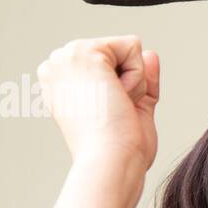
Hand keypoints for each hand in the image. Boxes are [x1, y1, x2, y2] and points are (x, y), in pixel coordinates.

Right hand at [37, 35, 159, 172]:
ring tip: (113, 106)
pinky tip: (118, 98)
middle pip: (118, 53)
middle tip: (113, 113)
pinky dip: (136, 76)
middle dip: (129, 83)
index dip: (124, 90)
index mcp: (61, 81)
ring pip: (126, 49)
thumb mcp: (133, 108)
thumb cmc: (118, 148)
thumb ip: (140, 79)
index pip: (110, 65)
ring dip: (133, 81)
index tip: (109, 116)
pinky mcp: (83, 51)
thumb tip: (150, 53)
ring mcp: (66, 56)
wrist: (110, 161)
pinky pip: (132, 46)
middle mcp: (57, 65)